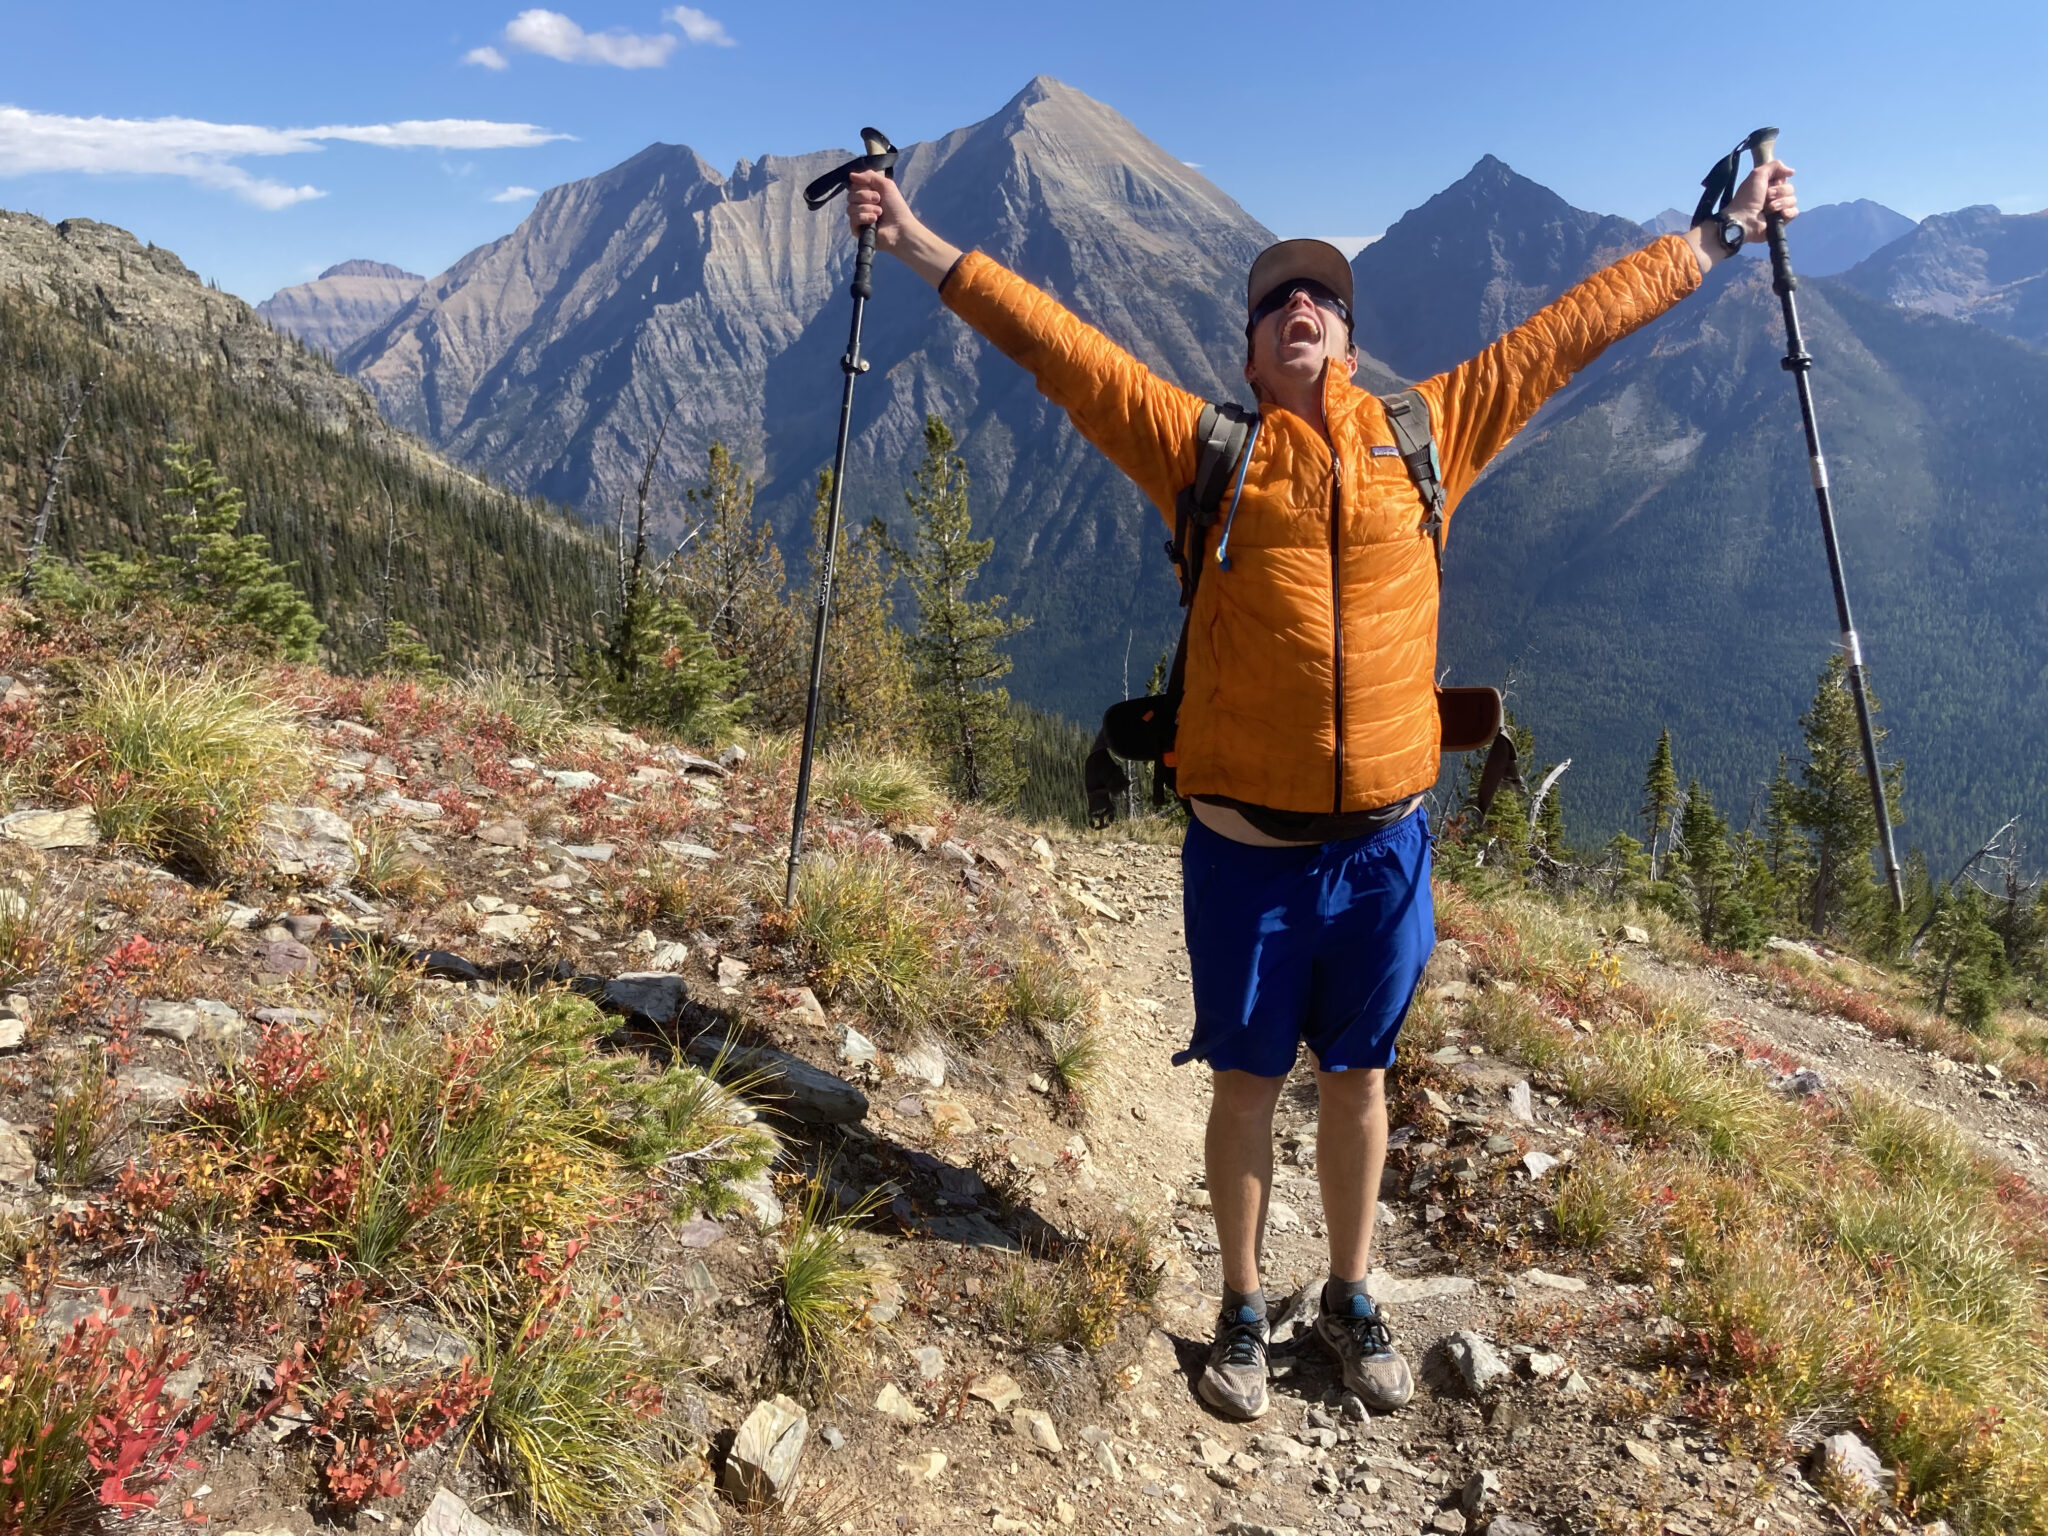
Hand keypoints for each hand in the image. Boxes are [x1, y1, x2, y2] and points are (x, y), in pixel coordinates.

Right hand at [845, 168, 961, 288]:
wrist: (901, 228)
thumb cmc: (896, 208)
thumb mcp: (885, 185)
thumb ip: (869, 176)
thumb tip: (851, 175)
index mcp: (867, 195)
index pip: (853, 186)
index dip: (862, 186)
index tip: (875, 190)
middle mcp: (861, 206)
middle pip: (850, 196)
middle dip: (865, 196)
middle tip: (879, 200)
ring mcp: (859, 219)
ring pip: (850, 207)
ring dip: (867, 208)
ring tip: (880, 213)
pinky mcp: (857, 230)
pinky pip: (853, 219)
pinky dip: (865, 217)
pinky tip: (875, 220)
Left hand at [1725, 158, 1797, 241]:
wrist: (1744, 220)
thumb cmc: (1747, 198)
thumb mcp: (1758, 174)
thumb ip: (1775, 166)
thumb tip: (1792, 172)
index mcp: (1767, 186)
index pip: (1784, 179)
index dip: (1778, 180)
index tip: (1768, 184)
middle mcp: (1773, 197)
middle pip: (1790, 188)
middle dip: (1779, 191)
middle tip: (1766, 196)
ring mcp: (1778, 209)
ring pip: (1793, 200)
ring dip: (1781, 202)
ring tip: (1769, 208)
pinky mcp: (1781, 221)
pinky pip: (1794, 212)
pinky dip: (1788, 212)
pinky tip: (1781, 214)